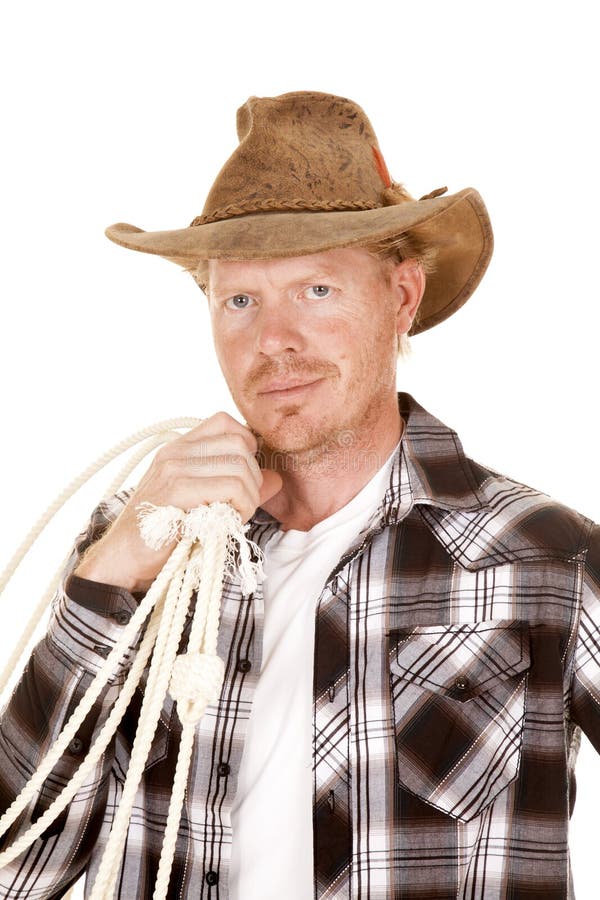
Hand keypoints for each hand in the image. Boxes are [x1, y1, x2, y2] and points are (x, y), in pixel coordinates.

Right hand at [73, 412, 282, 592]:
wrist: (123, 560)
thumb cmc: (163, 534)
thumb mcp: (202, 503)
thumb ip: (239, 487)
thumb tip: (276, 478)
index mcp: (179, 449)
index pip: (226, 423)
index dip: (247, 446)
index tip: (246, 477)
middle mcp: (175, 452)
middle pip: (239, 444)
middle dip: (254, 477)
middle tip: (244, 505)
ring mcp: (173, 468)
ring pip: (240, 467)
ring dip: (249, 497)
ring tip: (236, 516)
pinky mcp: (175, 491)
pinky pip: (230, 487)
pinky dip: (241, 507)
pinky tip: (229, 521)